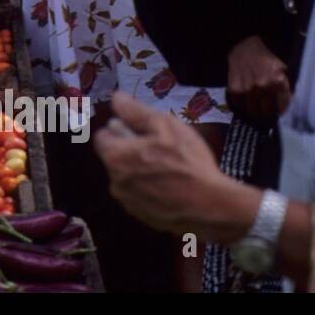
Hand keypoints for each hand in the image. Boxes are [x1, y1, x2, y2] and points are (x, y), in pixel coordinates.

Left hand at [94, 92, 258, 242]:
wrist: (212, 207)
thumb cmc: (188, 162)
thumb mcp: (165, 126)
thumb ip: (135, 111)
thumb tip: (115, 97)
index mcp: (115, 158)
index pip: (102, 136)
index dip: (121, 130)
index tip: (142, 132)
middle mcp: (114, 182)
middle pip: (114, 157)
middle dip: (130, 150)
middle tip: (160, 149)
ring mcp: (127, 203)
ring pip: (126, 177)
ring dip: (139, 170)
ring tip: (169, 169)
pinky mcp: (142, 217)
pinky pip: (139, 195)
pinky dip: (149, 189)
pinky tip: (171, 187)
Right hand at [227, 36, 290, 124]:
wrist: (244, 47)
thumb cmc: (266, 59)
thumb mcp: (282, 69)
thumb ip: (286, 86)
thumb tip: (288, 104)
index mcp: (278, 81)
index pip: (282, 107)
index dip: (280, 112)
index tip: (278, 113)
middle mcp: (263, 86)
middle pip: (267, 112)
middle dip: (267, 114)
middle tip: (266, 114)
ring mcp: (247, 88)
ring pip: (252, 111)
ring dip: (254, 113)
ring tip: (256, 111)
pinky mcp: (234, 88)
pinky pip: (238, 106)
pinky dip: (241, 107)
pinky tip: (245, 104)